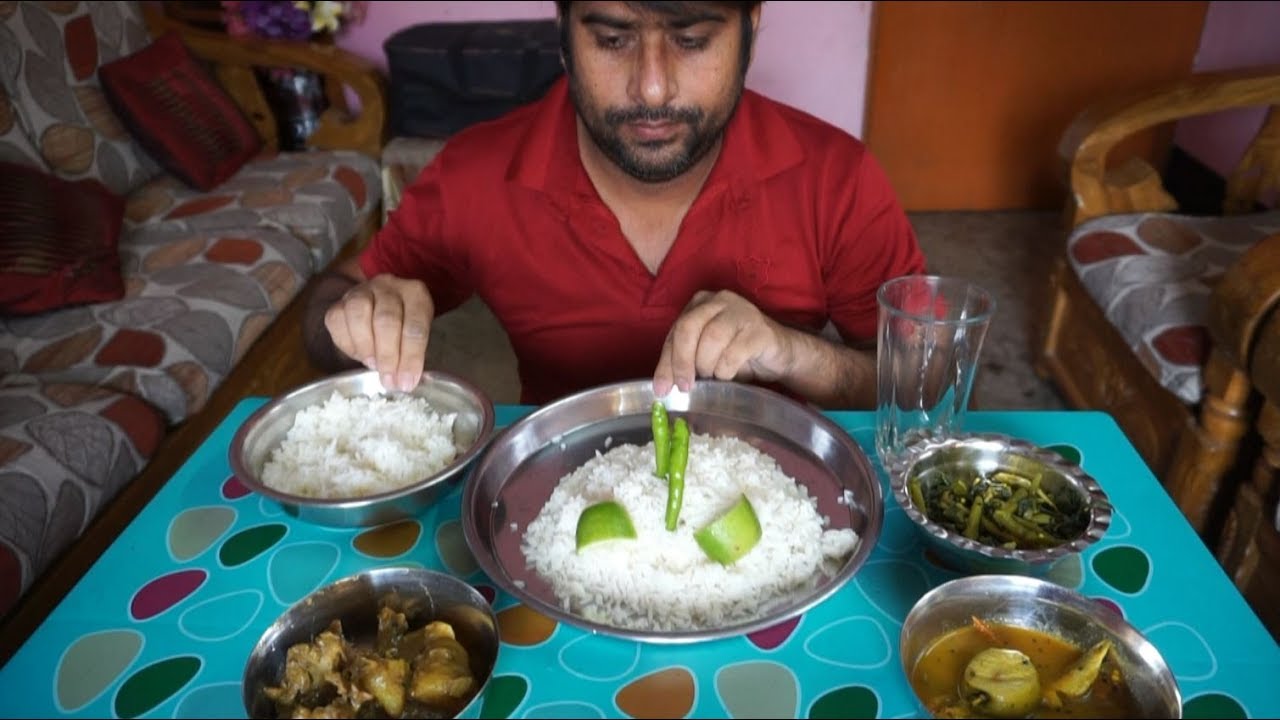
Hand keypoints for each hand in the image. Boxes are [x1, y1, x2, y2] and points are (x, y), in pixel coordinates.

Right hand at [324, 274, 433, 391]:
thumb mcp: (416, 334)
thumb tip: (404, 382)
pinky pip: (337, 320)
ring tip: (373, 366)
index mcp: (415, 293)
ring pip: (359, 314)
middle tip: (389, 380)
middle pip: (386, 319)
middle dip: (388, 356)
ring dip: (366, 347)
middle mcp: (388, 286)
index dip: (412, 356)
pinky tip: (358, 355)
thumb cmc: (402, 326)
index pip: (416, 325)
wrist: (376, 308)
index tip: (408, 381)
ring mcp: (361, 291)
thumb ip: (411, 354)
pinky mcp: (339, 302)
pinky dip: (346, 343)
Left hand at [653, 290, 794, 396]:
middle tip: (685, 386)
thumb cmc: (737, 353)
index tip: (661, 389)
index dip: (666, 362)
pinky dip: (726, 369)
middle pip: (689, 327)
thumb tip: (661, 388)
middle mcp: (719, 300)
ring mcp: (742, 311)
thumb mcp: (704, 355)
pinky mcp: (760, 329)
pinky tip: (729, 375)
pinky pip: (735, 351)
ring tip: (712, 377)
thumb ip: (684, 362)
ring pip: (712, 337)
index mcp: (700, 303)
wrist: (778, 353)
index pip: (675, 331)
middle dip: (682, 361)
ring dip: (707, 365)